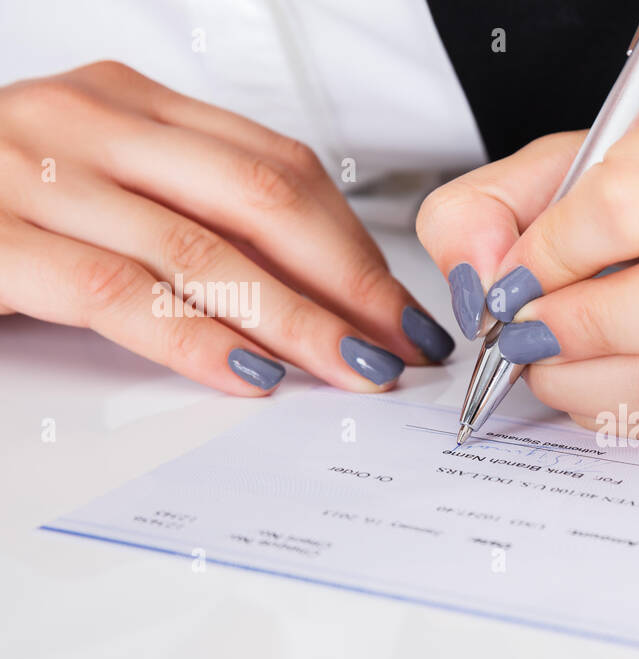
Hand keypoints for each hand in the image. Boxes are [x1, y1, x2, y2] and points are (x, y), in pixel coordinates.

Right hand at [0, 61, 453, 394]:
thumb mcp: (103, 188)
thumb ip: (194, 218)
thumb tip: (318, 295)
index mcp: (128, 103)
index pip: (280, 167)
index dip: (356, 244)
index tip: (401, 307)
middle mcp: (86, 122)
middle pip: (262, 199)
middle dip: (348, 283)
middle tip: (397, 345)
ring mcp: (32, 174)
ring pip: (203, 248)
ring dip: (295, 320)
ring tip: (350, 370)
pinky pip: (118, 292)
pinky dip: (195, 340)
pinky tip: (250, 376)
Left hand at [417, 85, 638, 439]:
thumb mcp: (565, 164)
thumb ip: (491, 209)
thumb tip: (476, 281)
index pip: (634, 204)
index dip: (553, 255)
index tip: (512, 277)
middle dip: (587, 333)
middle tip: (527, 333)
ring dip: (593, 386)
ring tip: (550, 360)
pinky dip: (623, 413)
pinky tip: (598, 379)